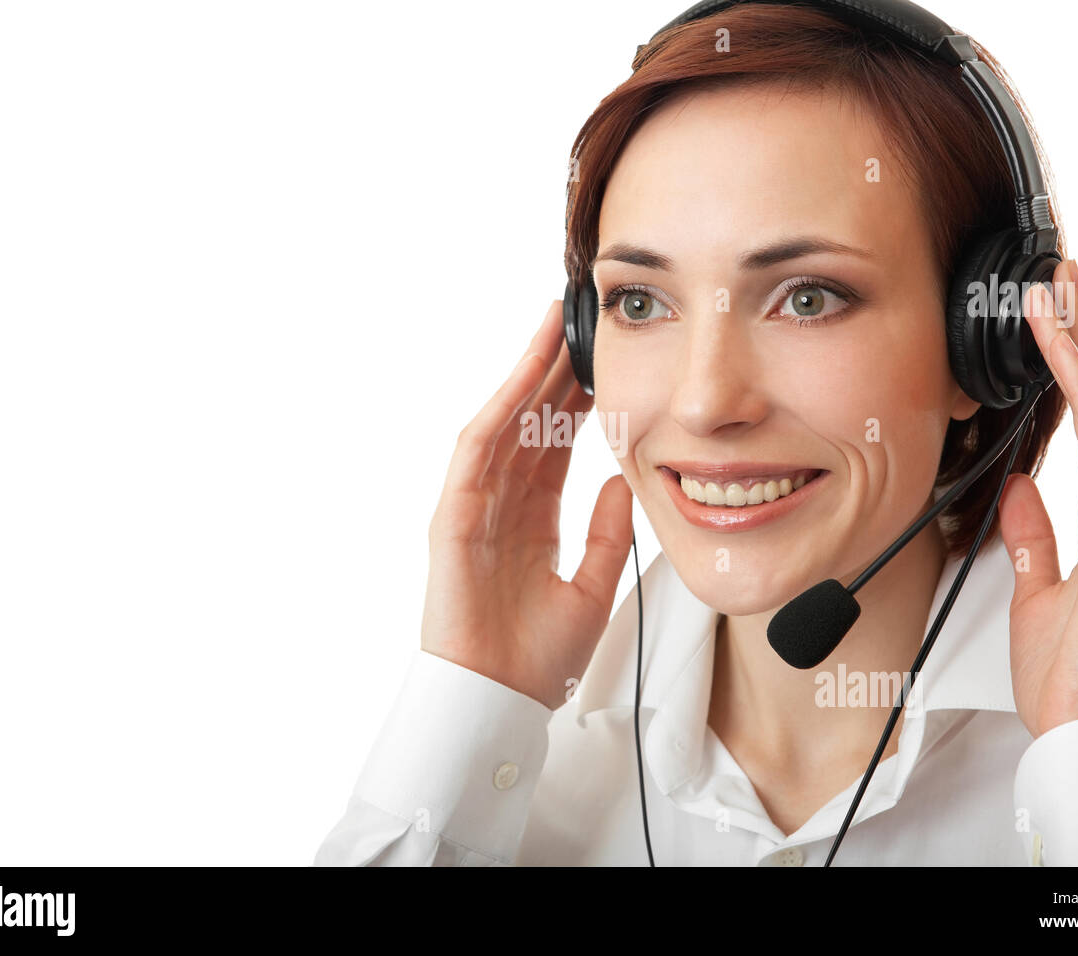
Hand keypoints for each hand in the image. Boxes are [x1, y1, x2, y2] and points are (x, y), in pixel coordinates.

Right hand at [421, 299, 633, 709]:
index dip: (577, 403)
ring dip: (528, 375)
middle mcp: (500, 506)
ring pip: (504, 423)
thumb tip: (624, 482)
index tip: (602, 364)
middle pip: (529, 424)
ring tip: (556, 327)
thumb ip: (607, 534)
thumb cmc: (535, 659)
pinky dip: (501, 409)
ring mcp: (473, 508)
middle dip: (555, 373)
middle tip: (584, 325)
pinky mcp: (453, 517)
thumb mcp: (592, 589)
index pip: (554, 446)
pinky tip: (524, 374)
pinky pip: (478, 451)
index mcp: (530, 521)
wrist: (501, 701)